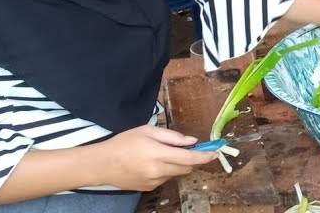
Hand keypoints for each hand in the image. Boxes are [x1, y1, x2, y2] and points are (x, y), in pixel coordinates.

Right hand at [90, 126, 216, 190]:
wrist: (103, 164)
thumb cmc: (124, 143)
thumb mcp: (148, 131)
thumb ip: (172, 136)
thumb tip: (192, 141)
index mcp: (158, 154)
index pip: (189, 158)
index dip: (205, 156)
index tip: (216, 152)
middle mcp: (158, 171)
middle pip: (187, 168)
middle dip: (193, 159)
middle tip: (190, 149)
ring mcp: (154, 182)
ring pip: (177, 173)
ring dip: (178, 164)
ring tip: (163, 153)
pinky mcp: (149, 188)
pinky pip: (166, 178)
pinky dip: (167, 170)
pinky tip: (153, 163)